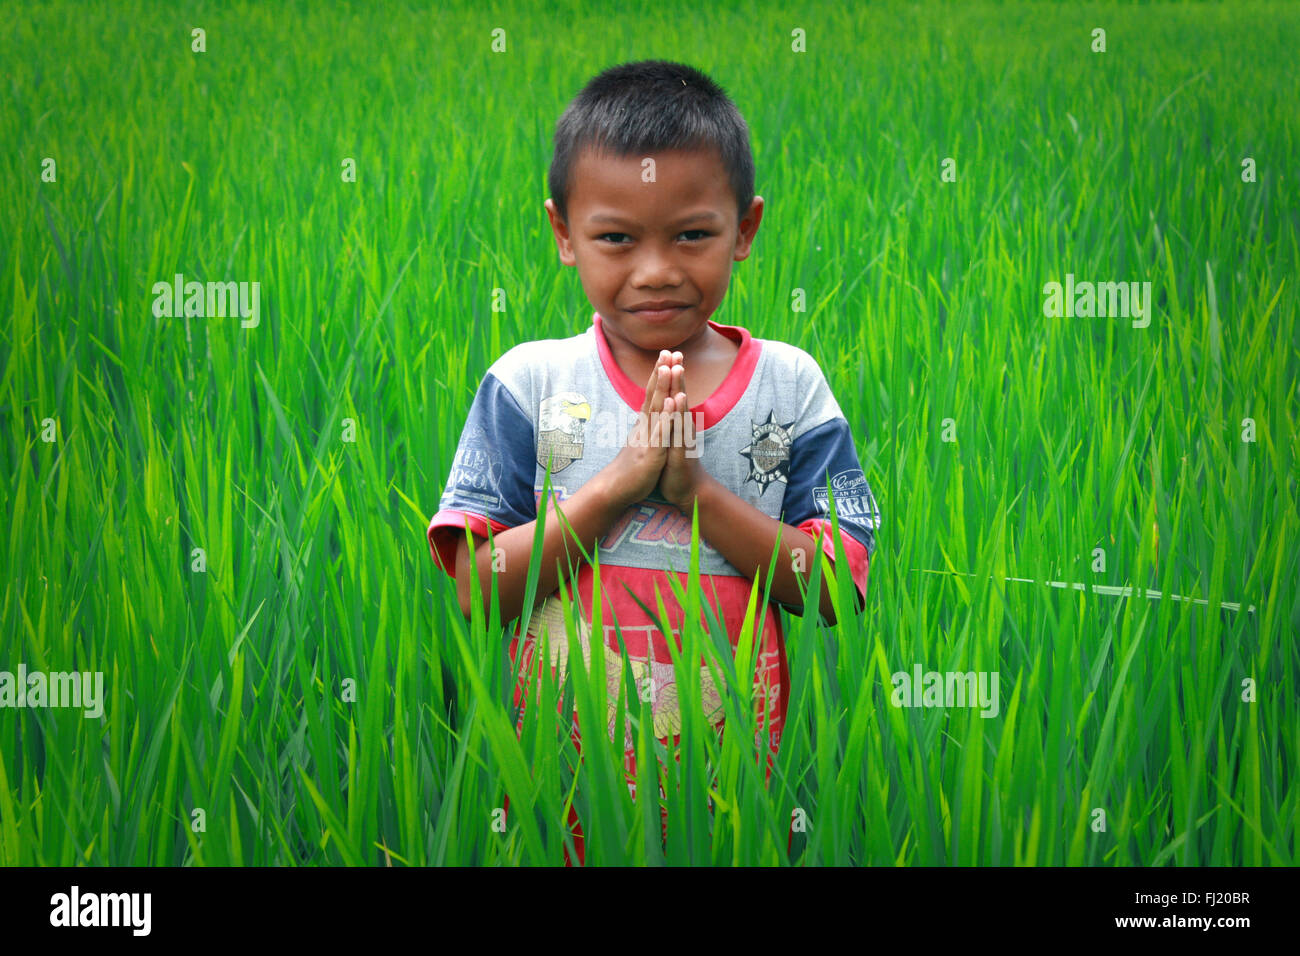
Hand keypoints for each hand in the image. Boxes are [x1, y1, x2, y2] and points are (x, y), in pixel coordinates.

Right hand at [597, 350, 675, 509]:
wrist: (615, 489)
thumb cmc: (631, 466)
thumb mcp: (642, 440)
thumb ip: (647, 424)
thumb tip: (650, 409)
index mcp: (645, 424)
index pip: (652, 393)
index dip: (660, 374)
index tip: (666, 354)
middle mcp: (645, 426)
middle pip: (654, 395)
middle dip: (662, 373)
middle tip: (668, 350)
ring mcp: (647, 439)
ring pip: (656, 410)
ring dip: (662, 388)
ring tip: (669, 368)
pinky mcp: (650, 455)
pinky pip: (659, 435)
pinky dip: (664, 419)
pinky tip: (669, 406)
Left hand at [658, 358, 708, 512]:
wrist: (687, 489)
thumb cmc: (676, 463)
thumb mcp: (669, 438)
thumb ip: (668, 420)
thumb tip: (666, 404)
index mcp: (676, 422)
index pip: (673, 394)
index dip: (670, 375)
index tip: (667, 353)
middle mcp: (681, 426)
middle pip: (679, 395)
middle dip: (676, 374)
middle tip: (675, 352)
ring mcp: (682, 438)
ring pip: (680, 410)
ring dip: (679, 389)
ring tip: (677, 370)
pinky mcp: (681, 451)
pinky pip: (679, 432)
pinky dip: (677, 417)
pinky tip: (676, 403)